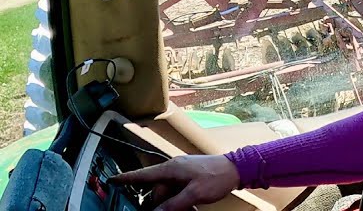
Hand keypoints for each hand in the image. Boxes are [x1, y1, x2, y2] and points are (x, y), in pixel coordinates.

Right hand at [109, 154, 239, 210]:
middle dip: (163, 204)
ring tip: (190, 208)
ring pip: (170, 194)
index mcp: (171, 169)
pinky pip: (180, 193)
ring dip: (175, 205)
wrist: (238, 168)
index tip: (112, 180)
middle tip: (177, 210)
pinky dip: (183, 202)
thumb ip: (173, 204)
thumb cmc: (217, 176)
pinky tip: (192, 207)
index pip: (143, 175)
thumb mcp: (193, 194)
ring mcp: (183, 174)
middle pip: (158, 191)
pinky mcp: (191, 178)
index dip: (126, 178)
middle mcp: (175, 169)